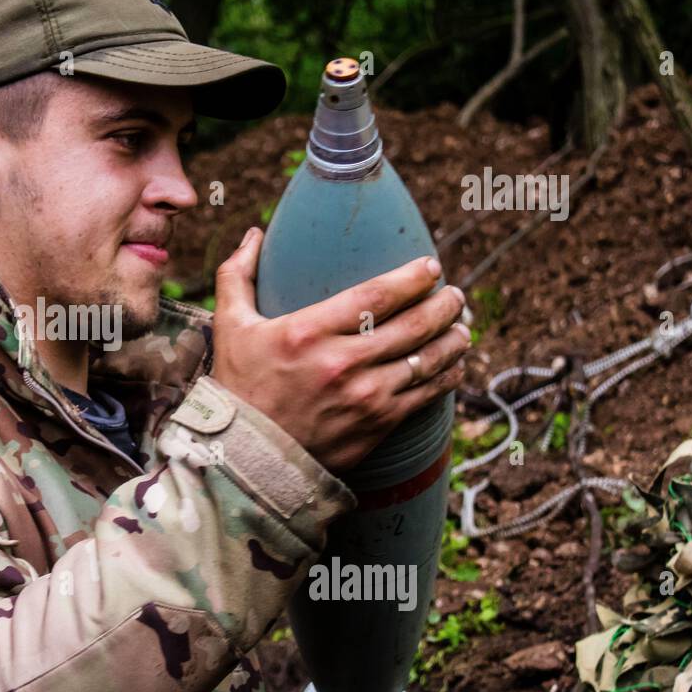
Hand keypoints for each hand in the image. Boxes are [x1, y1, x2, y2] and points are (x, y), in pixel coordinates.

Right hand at [210, 226, 468, 472]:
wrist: (244, 457)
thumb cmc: (237, 387)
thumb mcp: (230, 326)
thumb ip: (238, 274)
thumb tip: (254, 234)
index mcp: (307, 332)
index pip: (375, 296)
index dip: (411, 278)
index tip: (431, 267)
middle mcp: (341, 363)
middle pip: (412, 325)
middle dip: (443, 306)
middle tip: (455, 295)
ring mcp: (363, 397)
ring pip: (427, 361)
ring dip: (453, 341)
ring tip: (462, 328)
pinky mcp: (375, 426)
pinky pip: (425, 396)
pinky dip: (446, 378)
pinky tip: (454, 366)